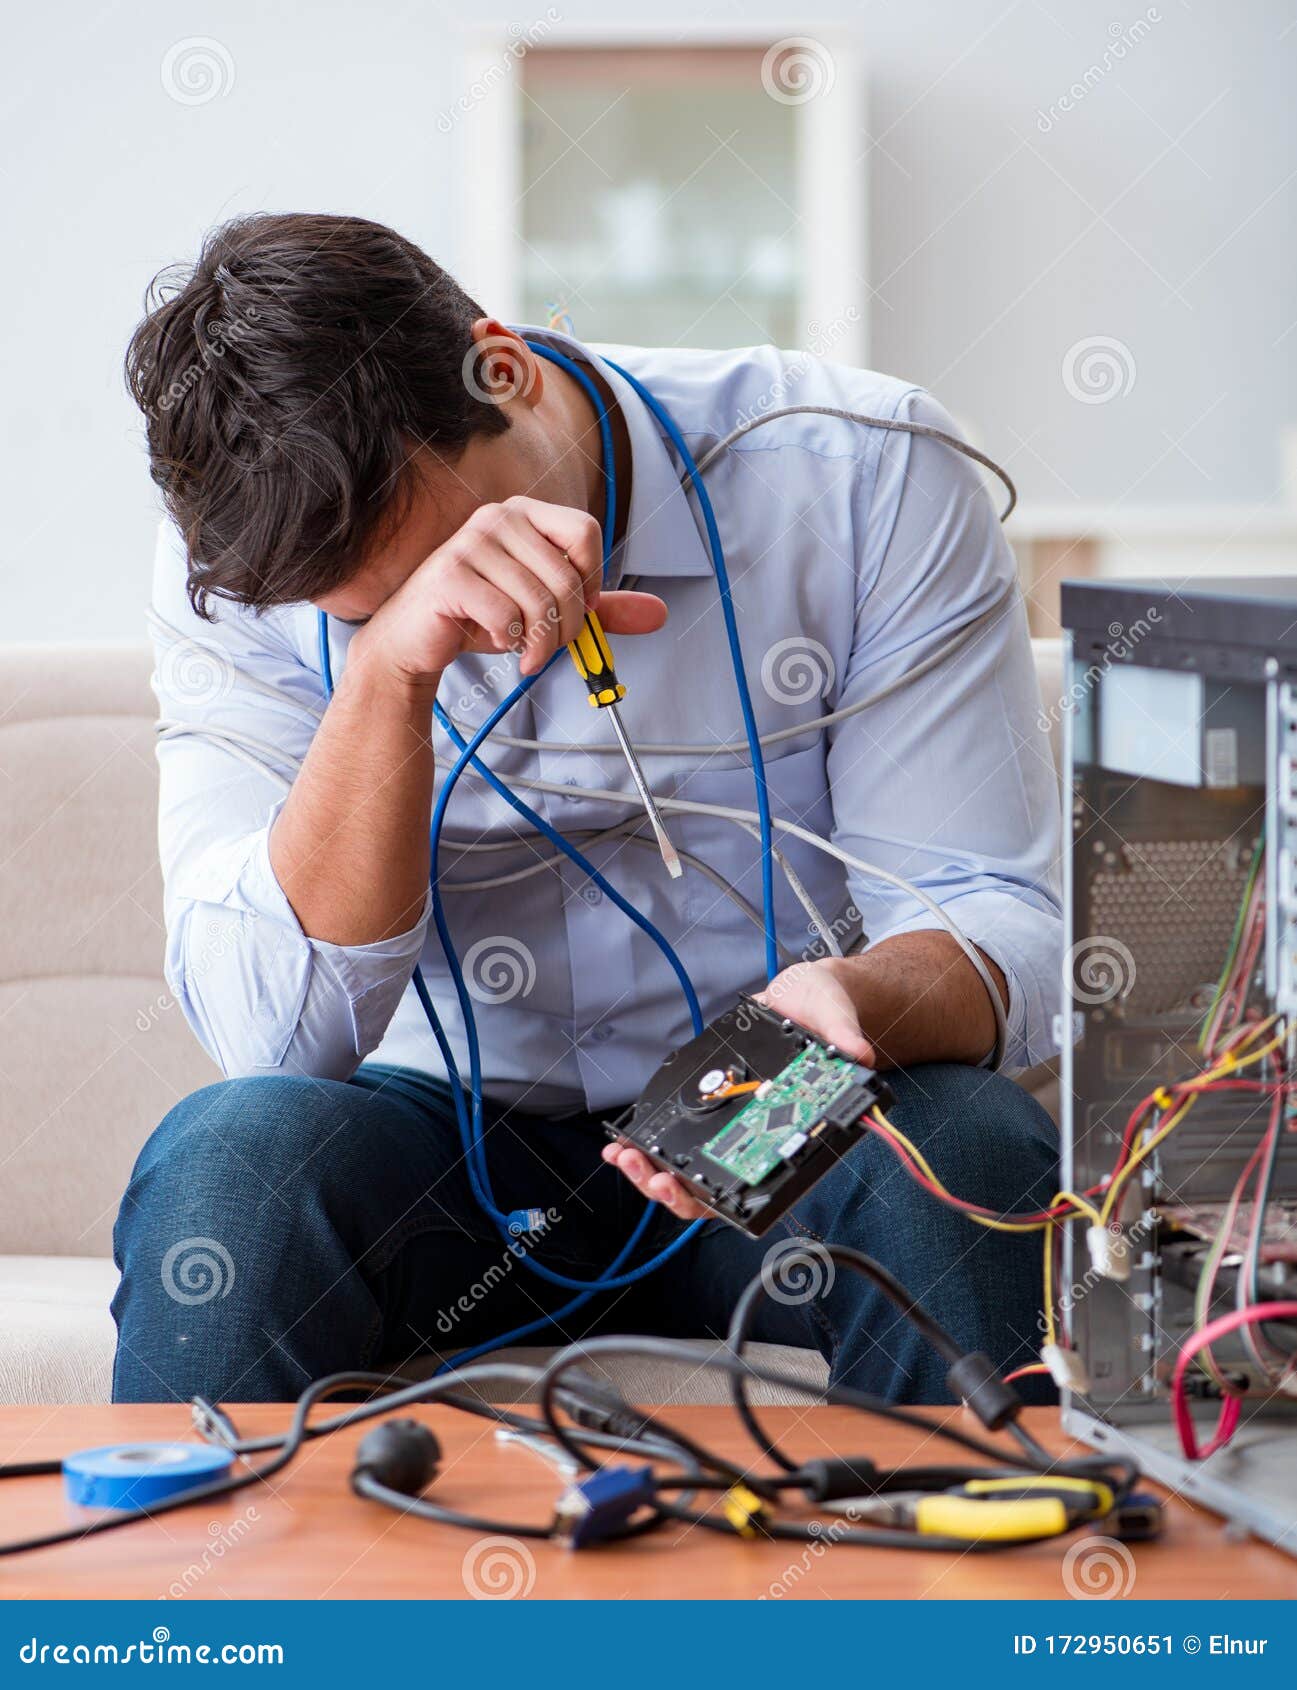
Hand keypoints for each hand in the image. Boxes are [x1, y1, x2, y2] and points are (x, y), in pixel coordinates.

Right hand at [350, 495, 666, 689]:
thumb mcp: (546, 610)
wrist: (413, 641)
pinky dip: (509, 642)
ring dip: (541, 643)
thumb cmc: (480, 618)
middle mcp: (498, 517)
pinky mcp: (450, 574)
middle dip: (568, 627)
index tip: (577, 609)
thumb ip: (598, 609)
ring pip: (540, 601)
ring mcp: (471, 542)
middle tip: (549, 647)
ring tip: (526, 652)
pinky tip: (495, 640)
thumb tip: (659, 613)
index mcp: (524, 514)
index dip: (591, 579)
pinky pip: (508, 616)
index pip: (585, 532)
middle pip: (567, 576)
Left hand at [603, 957, 873, 1221]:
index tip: (692, 1189)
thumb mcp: (835, 1016)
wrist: (804, 997)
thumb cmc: (823, 1014)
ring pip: (692, 1170)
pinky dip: (649, 1145)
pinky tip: (624, 1142)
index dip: (725, 1198)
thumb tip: (856, 1053)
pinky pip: (679, 1137)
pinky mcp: (712, 1106)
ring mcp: (733, 1124)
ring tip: (625, 1158)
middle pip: (716, 1187)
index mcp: (791, 1126)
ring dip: (654, 1171)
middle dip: (676, 1188)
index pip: (760, 1180)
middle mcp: (759, 1133)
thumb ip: (844, 1035)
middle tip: (650, 1176)